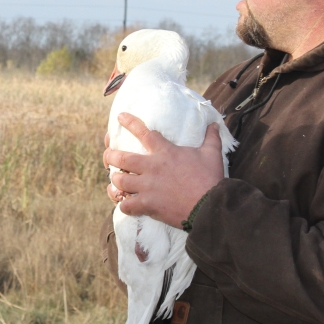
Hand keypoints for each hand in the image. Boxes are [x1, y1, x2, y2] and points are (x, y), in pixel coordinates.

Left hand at [102, 113, 224, 228]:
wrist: (210, 205)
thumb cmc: (210, 178)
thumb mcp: (212, 154)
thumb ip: (211, 138)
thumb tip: (214, 124)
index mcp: (165, 152)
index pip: (144, 133)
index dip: (130, 123)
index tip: (120, 117)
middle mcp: (152, 167)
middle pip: (121, 157)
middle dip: (110, 156)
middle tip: (108, 157)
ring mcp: (147, 186)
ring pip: (119, 180)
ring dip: (115, 181)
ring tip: (115, 182)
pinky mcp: (148, 204)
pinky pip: (125, 205)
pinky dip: (123, 205)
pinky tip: (124, 204)